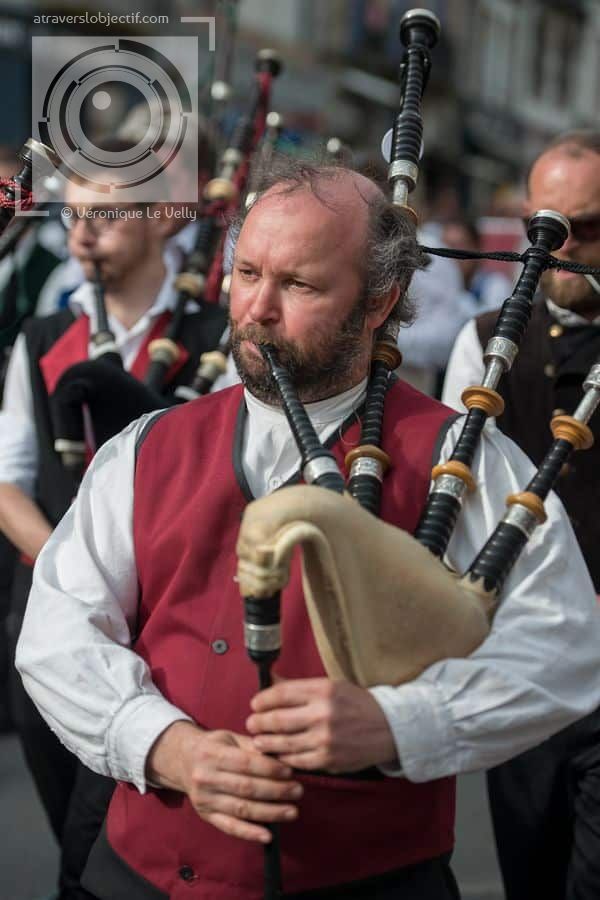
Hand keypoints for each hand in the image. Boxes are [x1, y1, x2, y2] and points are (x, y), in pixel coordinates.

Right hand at [146, 721, 302, 842]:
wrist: (183, 760)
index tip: (291, 772)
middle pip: (246, 787)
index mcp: (212, 754)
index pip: (246, 764)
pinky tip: (268, 835)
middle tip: (298, 791)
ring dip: (270, 812)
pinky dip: (249, 833)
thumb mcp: (230, 738)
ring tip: (292, 811)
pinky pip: (229, 826)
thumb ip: (252, 747)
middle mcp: (205, 777)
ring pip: (241, 809)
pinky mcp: (206, 815)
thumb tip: (282, 756)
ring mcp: (204, 799)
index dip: (270, 769)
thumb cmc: (214, 747)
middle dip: (276, 791)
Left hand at [246, 678, 397, 772]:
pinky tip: (277, 754)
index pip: (281, 693)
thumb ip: (300, 687)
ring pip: (283, 743)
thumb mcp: (331, 686)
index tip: (255, 704)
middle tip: (251, 723)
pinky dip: (283, 758)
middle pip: (277, 719)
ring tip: (258, 741)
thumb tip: (271, 681)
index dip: (262, 700)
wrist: (387, 728)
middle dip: (259, 722)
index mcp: (323, 690)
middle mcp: (323, 713)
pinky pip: (296, 760)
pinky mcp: (328, 759)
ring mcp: (325, 738)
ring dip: (265, 742)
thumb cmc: (356, 704)